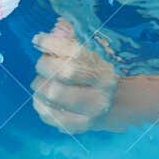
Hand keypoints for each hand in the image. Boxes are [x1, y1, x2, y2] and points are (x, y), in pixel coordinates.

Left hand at [29, 18, 117, 133]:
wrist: (119, 104)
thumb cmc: (100, 72)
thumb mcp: (94, 54)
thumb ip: (74, 41)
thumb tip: (51, 32)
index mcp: (104, 69)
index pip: (74, 54)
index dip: (51, 43)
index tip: (39, 39)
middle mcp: (100, 91)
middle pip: (61, 74)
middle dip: (44, 65)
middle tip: (42, 64)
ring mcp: (89, 112)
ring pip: (51, 95)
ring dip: (39, 85)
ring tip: (42, 82)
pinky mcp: (78, 126)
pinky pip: (48, 115)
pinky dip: (39, 104)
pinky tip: (42, 98)